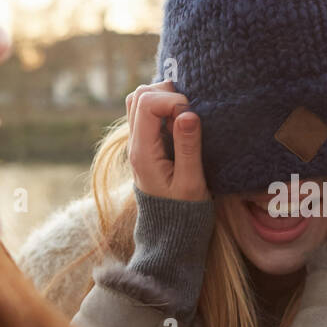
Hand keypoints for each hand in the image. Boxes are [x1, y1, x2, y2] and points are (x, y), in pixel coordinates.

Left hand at [124, 81, 209, 200]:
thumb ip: (188, 147)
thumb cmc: (183, 211)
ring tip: (185, 117)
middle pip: (138, 95)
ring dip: (164, 99)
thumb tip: (188, 113)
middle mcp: (135, 144)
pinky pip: (147, 112)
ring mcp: (138, 142)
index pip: (146, 104)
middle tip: (189, 114)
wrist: (169, 231)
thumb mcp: (191, 183)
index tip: (192, 117)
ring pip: (139, 100)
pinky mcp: (146, 143)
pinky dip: (163, 107)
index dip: (172, 100)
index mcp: (143, 152)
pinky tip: (180, 123)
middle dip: (167, 94)